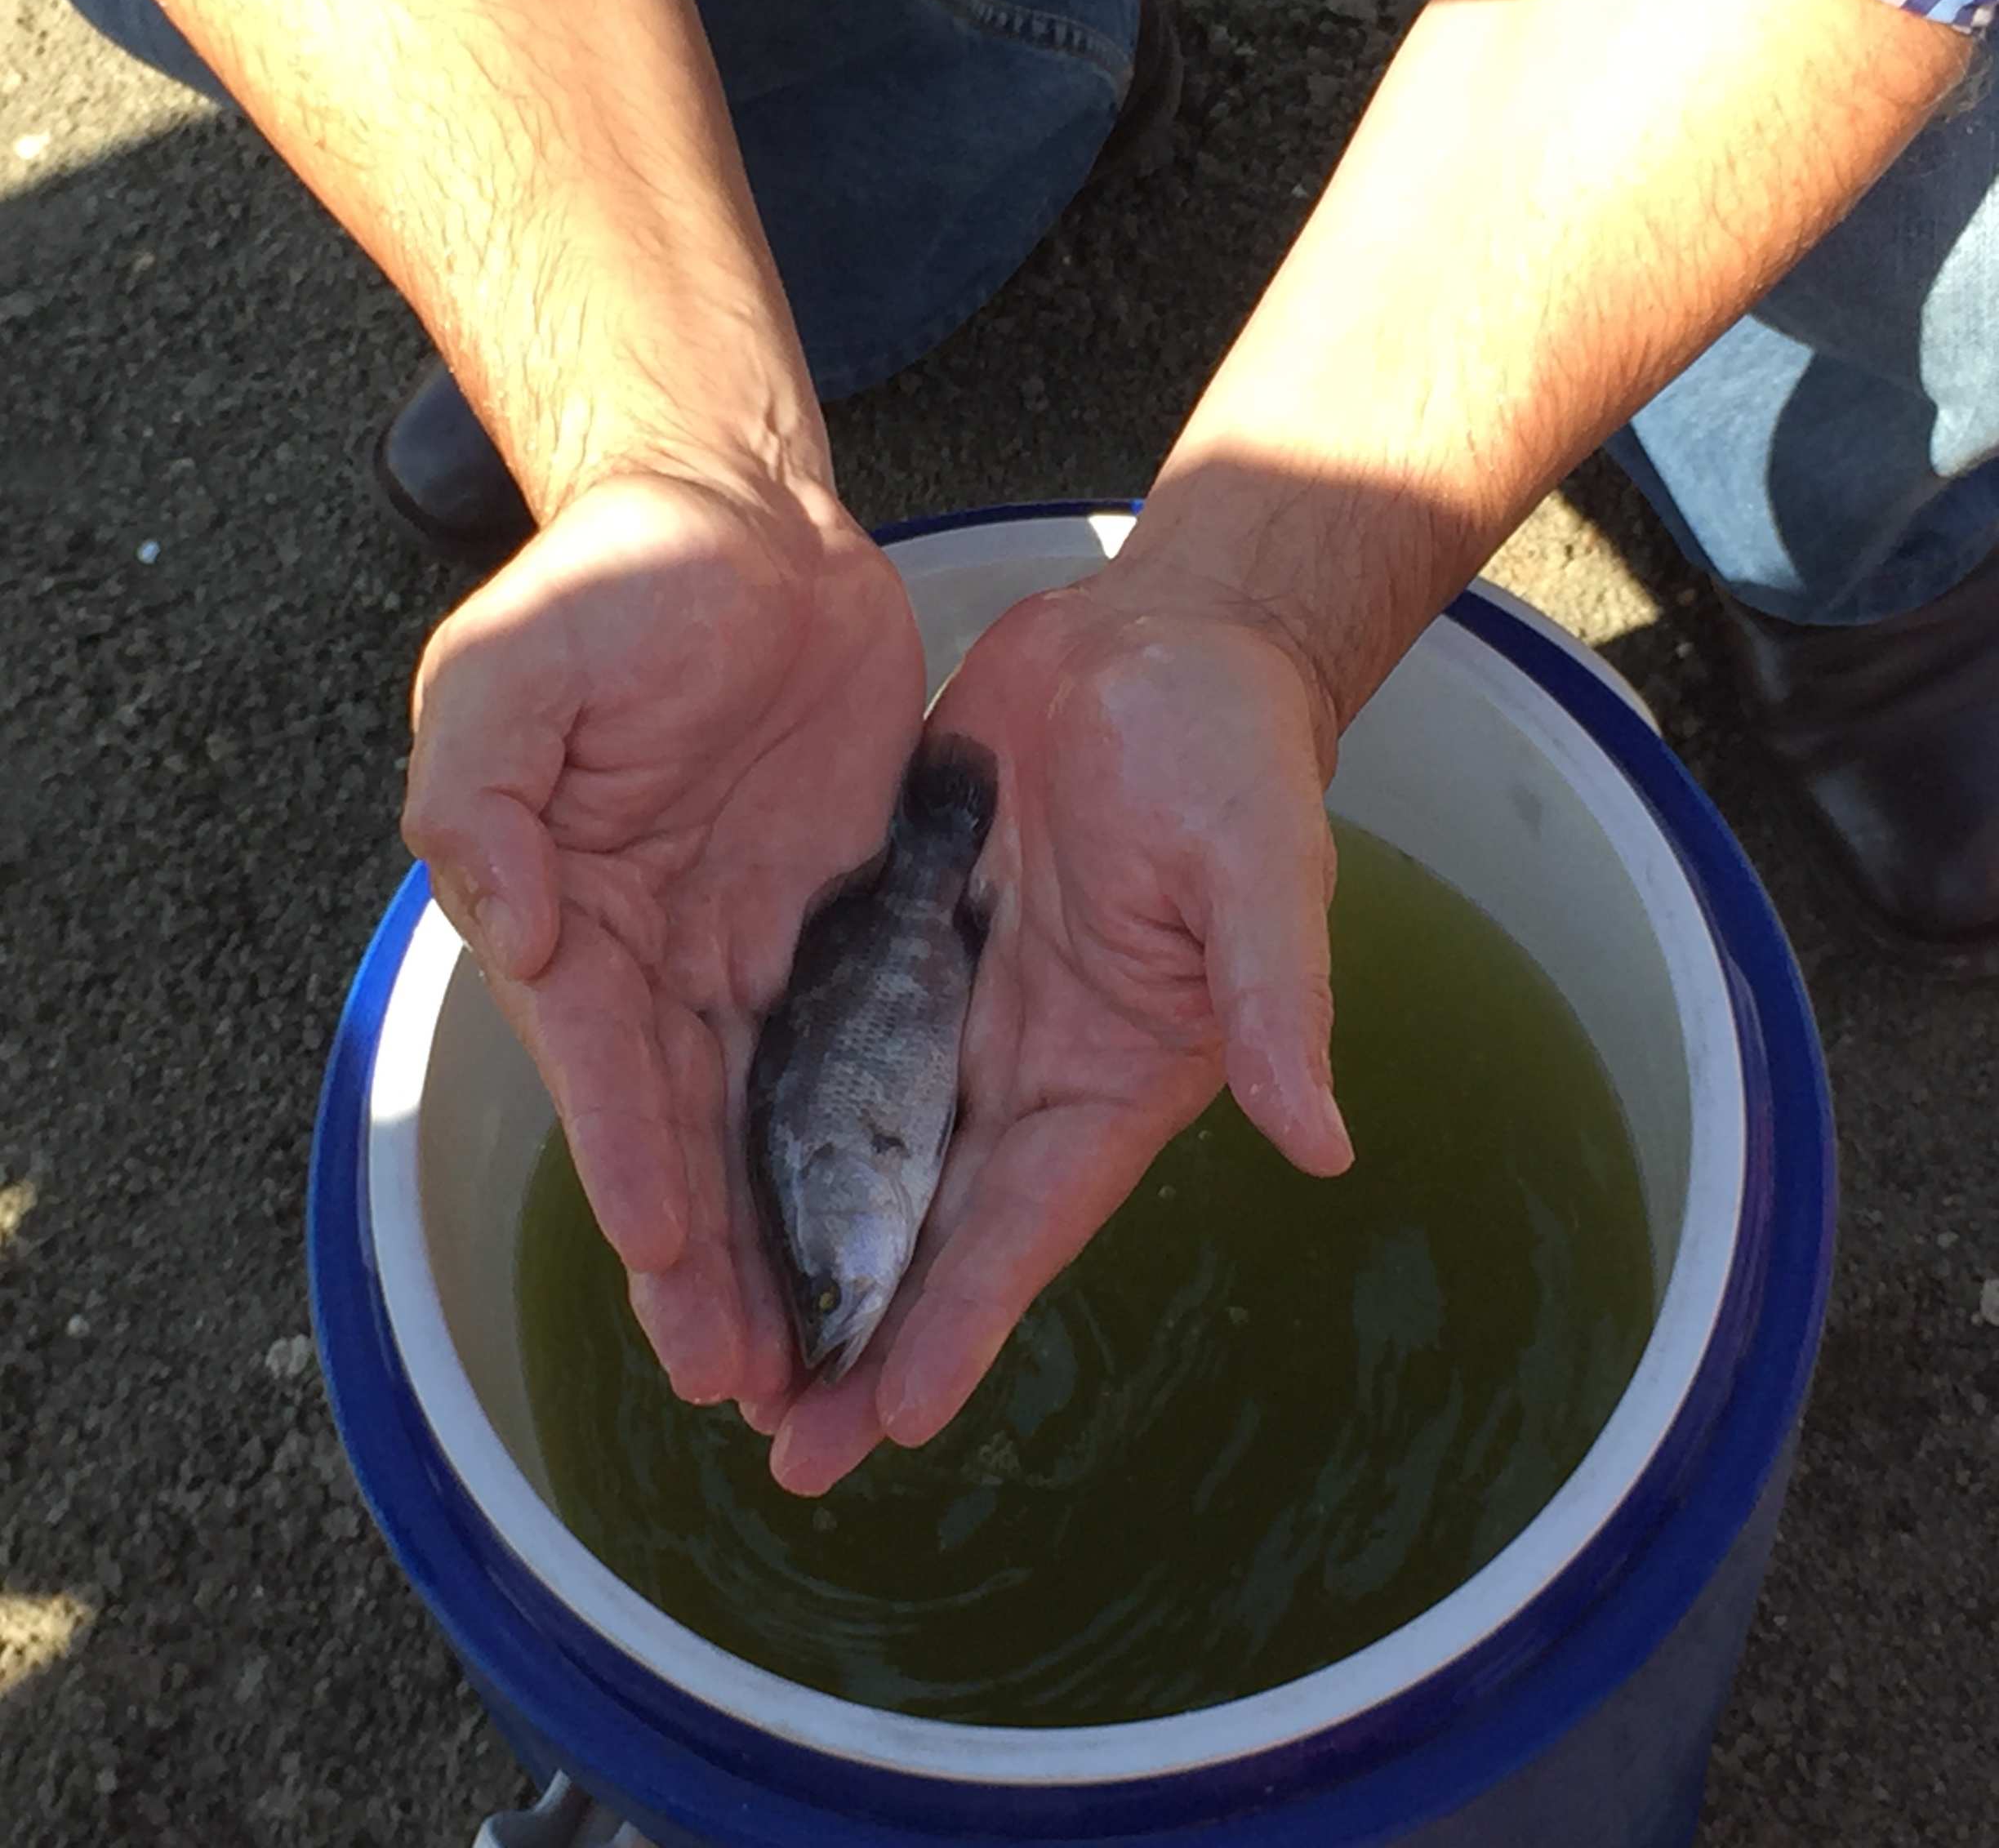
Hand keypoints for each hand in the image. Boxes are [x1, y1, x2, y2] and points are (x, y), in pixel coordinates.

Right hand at [401, 470, 925, 1414]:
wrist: (745, 526)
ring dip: (783, 1238)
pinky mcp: (842, 924)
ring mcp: (751, 948)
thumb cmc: (616, 583)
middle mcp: (656, 955)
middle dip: (706, 1259)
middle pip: (680, 1130)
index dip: (631, 1162)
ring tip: (815, 1356)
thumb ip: (484, 794)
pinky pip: (852, 1050)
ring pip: (764, 1123)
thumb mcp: (517, 665)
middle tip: (745, 1383)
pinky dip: (860, 1146)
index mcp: (571, 911)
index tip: (671, 1261)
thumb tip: (514, 930)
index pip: (601, 1066)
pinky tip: (892, 1228)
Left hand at [767, 572, 1354, 1491]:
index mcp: (1114, 1072)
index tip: (893, 1420)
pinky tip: (697, 1172)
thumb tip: (1324, 1142)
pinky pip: (818, 1044)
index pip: (1031, 1222)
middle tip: (780, 1444)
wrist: (1156, 645)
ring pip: (859, 1157)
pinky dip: (765, 1116)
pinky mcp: (892, 944)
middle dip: (861, 1332)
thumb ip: (1278, 1000)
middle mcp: (1025, 1065)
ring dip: (795, 1249)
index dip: (965, 1320)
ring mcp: (952, 1011)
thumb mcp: (1259, 867)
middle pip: (931, 1225)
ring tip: (719, 1348)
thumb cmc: (1231, 753)